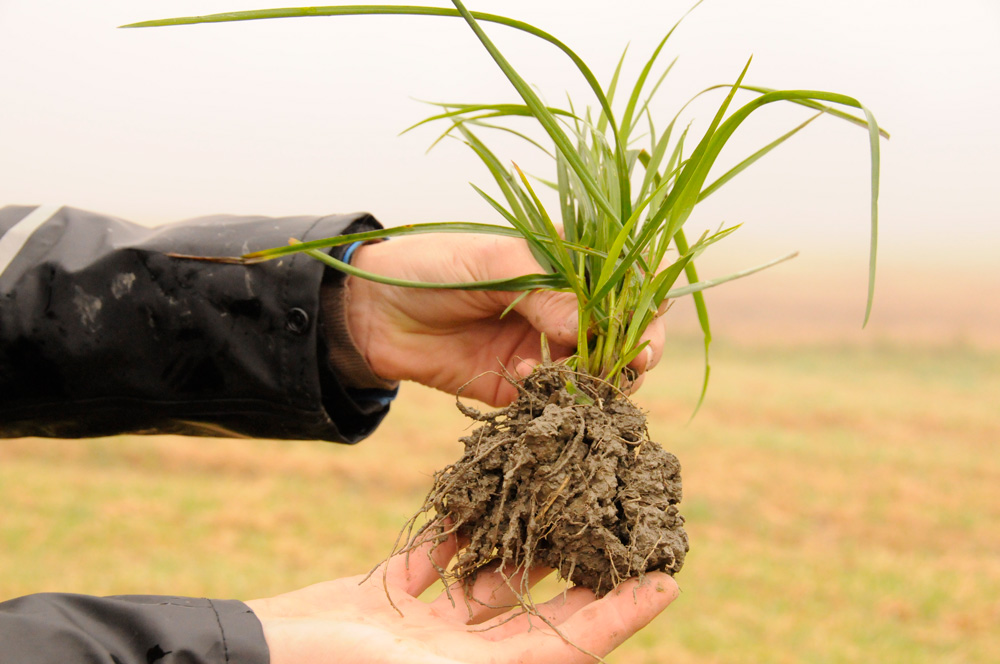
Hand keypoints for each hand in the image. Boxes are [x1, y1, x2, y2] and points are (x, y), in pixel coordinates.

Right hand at [245, 533, 678, 663]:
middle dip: (578, 567)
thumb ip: (511, 659)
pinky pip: (434, 557)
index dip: (622, 615)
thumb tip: (591, 641)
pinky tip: (482, 492)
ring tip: (560, 495)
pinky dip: (456, 529)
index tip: (668, 581)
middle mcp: (462, 656)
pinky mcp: (388, 597)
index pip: (570, 644)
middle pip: (537, 607)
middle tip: (619, 523)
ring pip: (487, 575)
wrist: (259, 661)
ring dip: (519, 537)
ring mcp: (424, 627)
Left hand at [345, 233, 666, 404]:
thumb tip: (592, 326)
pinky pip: (557, 401)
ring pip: (597, 373)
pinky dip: (556, 397)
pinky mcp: (522, 387)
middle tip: (631, 366)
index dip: (646, 306)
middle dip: (634, 351)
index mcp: (564, 264)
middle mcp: (563, 308)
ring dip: (596, 377)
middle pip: (623, 334)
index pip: (626, 283)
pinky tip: (527, 379)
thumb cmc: (431, 266)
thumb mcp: (491, 263)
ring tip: (571, 371)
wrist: (373, 312)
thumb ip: (544, 290)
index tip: (648, 327)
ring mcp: (545, 348)